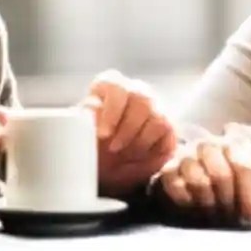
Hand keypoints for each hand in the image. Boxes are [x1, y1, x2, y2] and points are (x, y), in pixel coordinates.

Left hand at [82, 70, 176, 195]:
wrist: (107, 166)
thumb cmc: (93, 145)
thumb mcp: (82, 133)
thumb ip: (87, 118)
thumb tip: (91, 110)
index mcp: (110, 86)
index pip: (115, 85)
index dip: (111, 111)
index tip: (103, 135)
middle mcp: (135, 91)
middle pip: (141, 99)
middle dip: (127, 129)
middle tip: (113, 149)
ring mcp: (155, 107)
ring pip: (157, 117)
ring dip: (139, 142)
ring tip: (125, 155)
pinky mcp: (167, 126)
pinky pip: (167, 132)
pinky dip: (153, 148)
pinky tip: (139, 156)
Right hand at [157, 136, 250, 221]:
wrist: (197, 173)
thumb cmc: (227, 178)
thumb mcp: (246, 171)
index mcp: (232, 144)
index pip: (244, 168)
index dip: (249, 197)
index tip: (249, 216)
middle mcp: (207, 146)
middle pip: (221, 176)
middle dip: (227, 201)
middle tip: (229, 215)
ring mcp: (185, 156)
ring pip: (198, 182)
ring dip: (208, 203)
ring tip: (212, 213)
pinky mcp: (167, 169)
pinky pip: (176, 187)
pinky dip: (186, 201)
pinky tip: (193, 207)